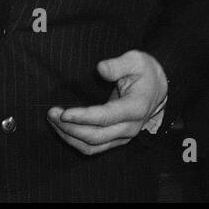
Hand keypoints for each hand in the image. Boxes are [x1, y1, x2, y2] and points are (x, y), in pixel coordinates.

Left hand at [47, 50, 167, 154]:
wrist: (157, 87)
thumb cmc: (144, 71)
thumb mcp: (135, 60)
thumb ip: (118, 65)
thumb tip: (100, 69)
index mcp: (136, 107)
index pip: (106, 117)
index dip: (84, 117)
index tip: (64, 113)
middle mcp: (131, 127)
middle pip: (96, 136)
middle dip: (70, 128)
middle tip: (51, 113)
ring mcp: (123, 136)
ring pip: (93, 146)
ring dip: (69, 136)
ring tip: (52, 120)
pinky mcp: (116, 139)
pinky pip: (93, 147)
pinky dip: (75, 141)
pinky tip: (61, 128)